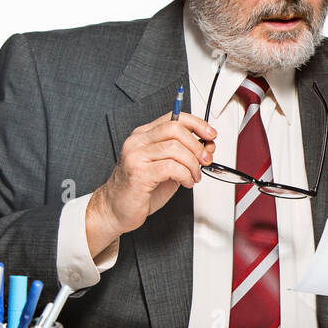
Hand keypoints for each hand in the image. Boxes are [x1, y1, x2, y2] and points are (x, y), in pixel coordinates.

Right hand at [86, 112, 216, 256]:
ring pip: (176, 148)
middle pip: (176, 129)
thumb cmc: (140, 189)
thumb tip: (208, 146)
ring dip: (193, 164)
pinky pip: (172, 167)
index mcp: (144, 135)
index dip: (197, 124)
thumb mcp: (167, 166)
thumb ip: (184, 154)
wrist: (116, 209)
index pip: (174, 118)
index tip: (211, 134)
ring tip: (194, 176)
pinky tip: (186, 182)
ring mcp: (136, 156)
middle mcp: (137, 141)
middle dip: (197, 145)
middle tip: (205, 160)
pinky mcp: (139, 173)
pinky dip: (185, 175)